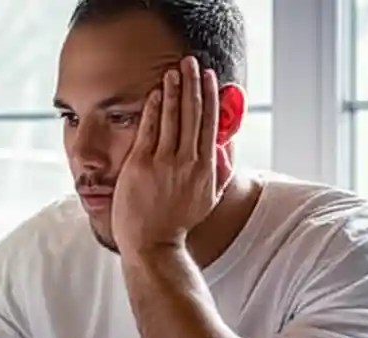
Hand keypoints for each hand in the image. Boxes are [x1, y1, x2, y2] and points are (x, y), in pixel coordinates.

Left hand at [111, 57, 229, 256]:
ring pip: (173, 118)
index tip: (209, 78)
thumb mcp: (208, 201)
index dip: (210, 97)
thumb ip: (220, 175)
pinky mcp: (141, 165)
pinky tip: (157, 93)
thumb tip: (226, 152)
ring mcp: (164, 163)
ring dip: (175, 90)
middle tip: (191, 63)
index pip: (211, 124)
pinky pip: (149, 130)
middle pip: (193, 114)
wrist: (152, 244)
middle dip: (193, 84)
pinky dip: (154, 109)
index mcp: (206, 168)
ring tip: (174, 71)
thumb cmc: (178, 224)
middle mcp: (188, 162)